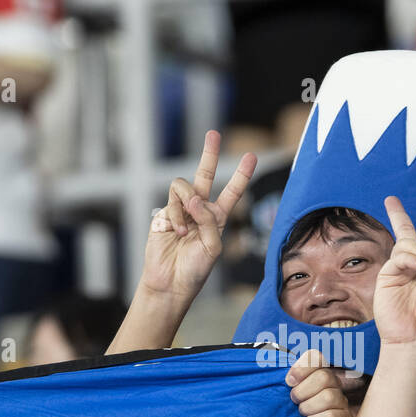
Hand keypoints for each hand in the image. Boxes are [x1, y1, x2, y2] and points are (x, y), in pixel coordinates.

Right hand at [139, 131, 256, 302]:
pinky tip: (177, 233)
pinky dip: (176, 216)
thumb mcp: (213, 246)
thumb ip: (209, 220)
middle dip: (209, 154)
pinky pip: (172, 201)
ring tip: (186, 229)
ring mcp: (180, 210)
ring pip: (185, 186)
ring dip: (187, 203)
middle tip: (213, 134)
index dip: (241, 175)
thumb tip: (194, 198)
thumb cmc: (195, 270)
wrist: (170, 283)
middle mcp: (199, 210)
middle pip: (205, 175)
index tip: (252, 156)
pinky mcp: (163, 213)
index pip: (232, 192)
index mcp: (217, 218)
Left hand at [286, 349, 353, 416]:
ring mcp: (341, 403)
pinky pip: (332, 416)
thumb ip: (286, 382)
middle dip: (303, 390)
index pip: (316, 358)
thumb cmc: (297, 415)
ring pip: (328, 396)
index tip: (289, 381)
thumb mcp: (289, 396)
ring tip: (302, 414)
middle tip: (294, 401)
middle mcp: (334, 386)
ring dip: (308, 407)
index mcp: (319, 375)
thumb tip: (279, 373)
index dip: (302, 367)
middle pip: (324, 377)